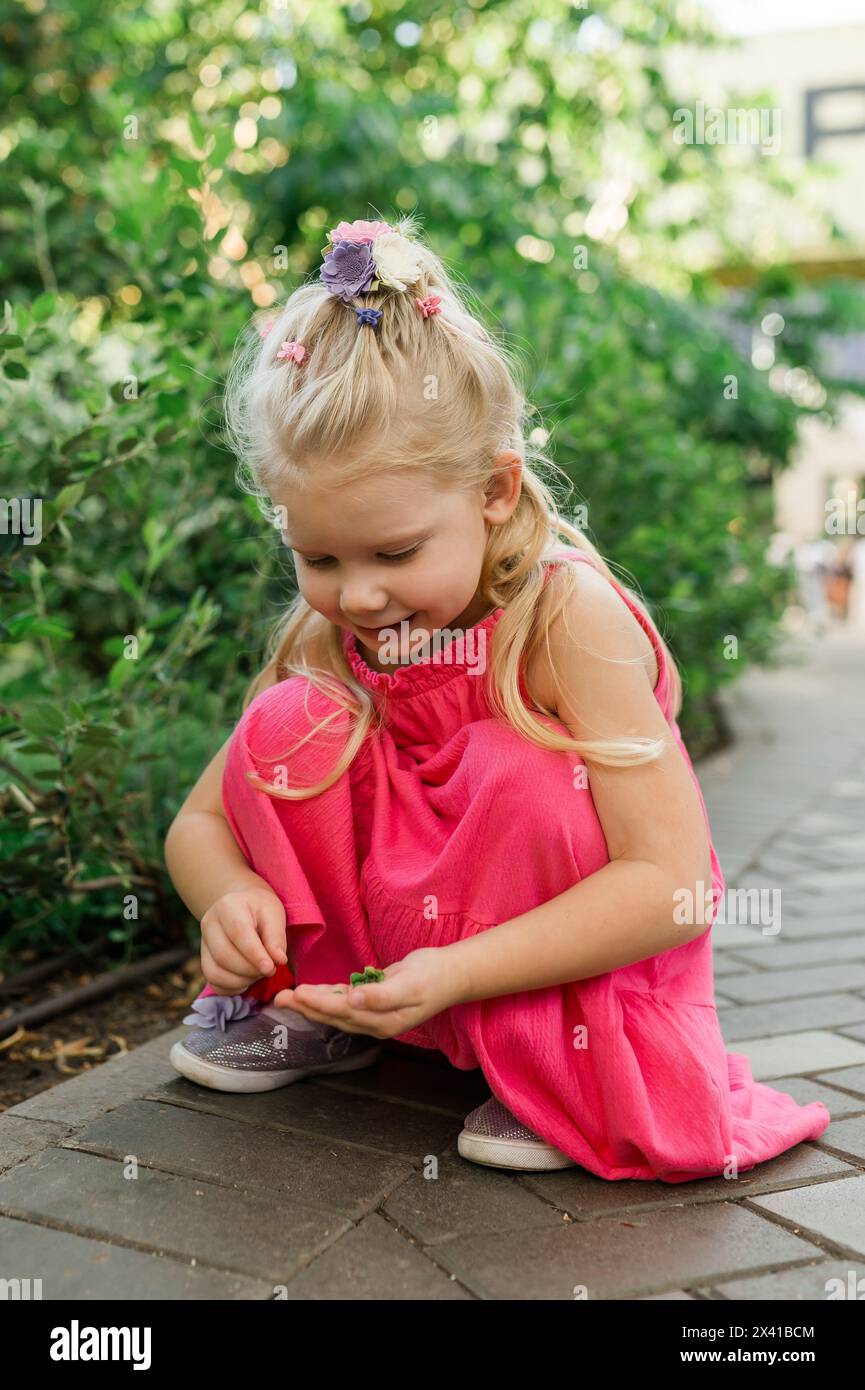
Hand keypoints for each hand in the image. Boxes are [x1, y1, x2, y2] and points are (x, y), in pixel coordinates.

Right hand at [200, 887, 287, 994]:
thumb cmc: (261, 910)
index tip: (271, 968)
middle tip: (269, 970)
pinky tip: (247, 980)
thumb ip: (277, 937)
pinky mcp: (204, 959)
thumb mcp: (274, 914)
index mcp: (228, 906)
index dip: (255, 954)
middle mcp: (209, 924)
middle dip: (250, 970)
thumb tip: (279, 960)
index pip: (238, 933)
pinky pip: (213, 982)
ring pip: (215, 972)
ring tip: (258, 974)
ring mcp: (203, 943)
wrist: (242, 906)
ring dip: (241, 980)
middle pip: (223, 956)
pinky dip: (232, 987)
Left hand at [271, 946, 467, 1040]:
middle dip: (305, 1007)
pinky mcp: (374, 1002)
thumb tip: (353, 1000)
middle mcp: (374, 1022)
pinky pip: (345, 1002)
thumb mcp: (409, 985)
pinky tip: (314, 992)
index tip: (297, 994)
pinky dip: (328, 997)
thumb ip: (380, 995)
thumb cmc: (433, 977)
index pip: (342, 1013)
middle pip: (333, 1016)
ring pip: (336, 1010)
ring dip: (312, 1003)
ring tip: (288, 997)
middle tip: (279, 998)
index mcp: (382, 1022)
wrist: (452, 974)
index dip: (318, 1004)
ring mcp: (374, 1014)